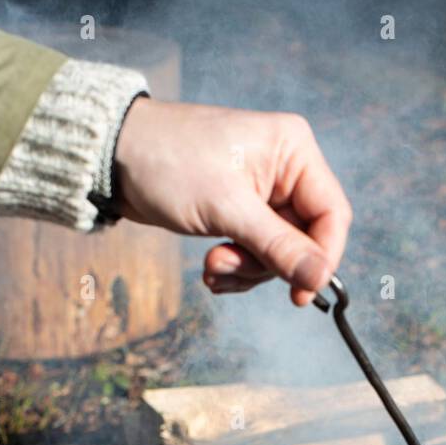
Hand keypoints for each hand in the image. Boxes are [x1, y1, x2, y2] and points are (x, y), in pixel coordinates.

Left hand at [114, 99, 351, 305]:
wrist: (113, 155)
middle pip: (305, 240)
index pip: (332, 215)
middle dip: (267, 265)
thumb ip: (278, 246)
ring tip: (210, 268)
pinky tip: (209, 271)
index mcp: (294, 151)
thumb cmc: (169, 163)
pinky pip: (255, 253)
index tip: (301, 294)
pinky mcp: (241, 211)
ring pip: (279, 254)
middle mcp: (286, 169)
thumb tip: (322, 279)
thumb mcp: (227, 208)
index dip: (322, 258)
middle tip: (226, 269)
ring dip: (246, 271)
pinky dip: (235, 269)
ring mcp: (264, 193)